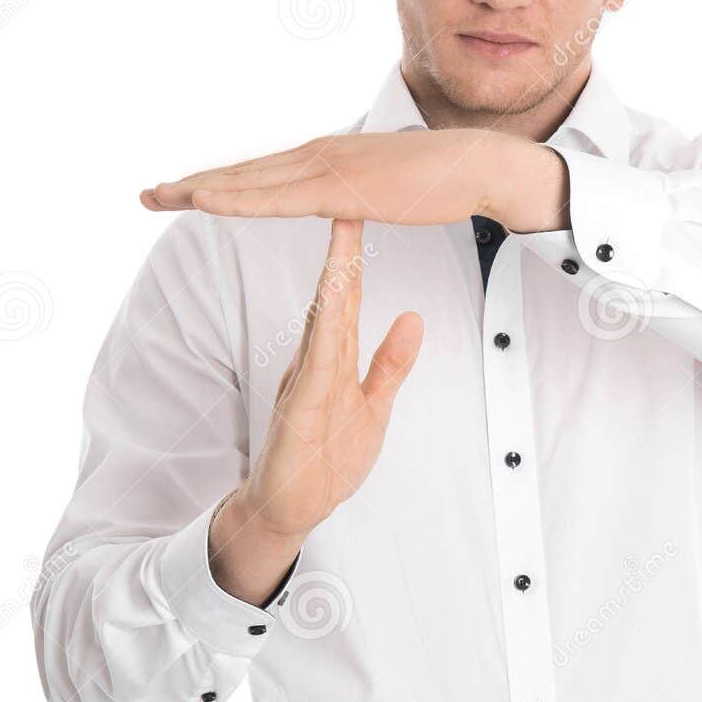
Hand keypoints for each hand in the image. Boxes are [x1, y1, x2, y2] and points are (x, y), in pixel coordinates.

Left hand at [140, 128, 567, 231]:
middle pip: (243, 173)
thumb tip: (344, 200)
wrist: (477, 168)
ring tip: (159, 196)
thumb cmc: (439, 181)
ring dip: (200, 189)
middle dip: (193, 184)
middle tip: (146, 193)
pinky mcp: (340, 188)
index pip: (261, 173)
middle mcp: (317, 155)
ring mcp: (326, 168)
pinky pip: (276, 198)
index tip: (180, 192)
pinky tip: (203, 201)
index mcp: (326, 158)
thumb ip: (356, 192)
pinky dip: (235, 198)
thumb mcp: (384, 188)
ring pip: (250, 182)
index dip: (218, 182)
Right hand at [208, 217, 422, 602]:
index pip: (348, 294)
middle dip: (344, 246)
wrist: (288, 508)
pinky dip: (322, 331)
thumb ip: (391, 363)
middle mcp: (313, 359)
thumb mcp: (373, 405)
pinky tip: (331, 302)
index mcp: (331, 355)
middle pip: (332, 294)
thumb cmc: (325, 459)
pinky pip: (312, 364)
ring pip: (320, 319)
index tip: (374, 209)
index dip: (362, 252)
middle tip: (353, 193)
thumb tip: (413, 316)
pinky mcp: (298, 408)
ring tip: (343, 230)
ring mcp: (303, 380)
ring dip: (333, 276)